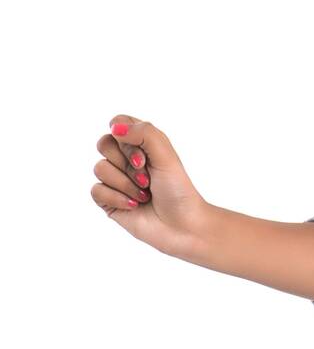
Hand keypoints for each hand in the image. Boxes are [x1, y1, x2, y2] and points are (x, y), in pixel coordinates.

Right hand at [91, 115, 211, 260]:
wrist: (181, 225)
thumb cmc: (178, 189)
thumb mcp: (166, 155)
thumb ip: (144, 134)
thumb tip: (114, 127)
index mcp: (142, 144)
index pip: (118, 123)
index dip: (126, 137)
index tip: (143, 154)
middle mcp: (126, 159)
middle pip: (104, 143)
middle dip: (127, 162)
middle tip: (147, 176)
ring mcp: (116, 179)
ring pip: (100, 168)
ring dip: (126, 183)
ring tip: (145, 194)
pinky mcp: (107, 200)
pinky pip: (97, 190)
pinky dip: (118, 198)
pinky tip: (134, 205)